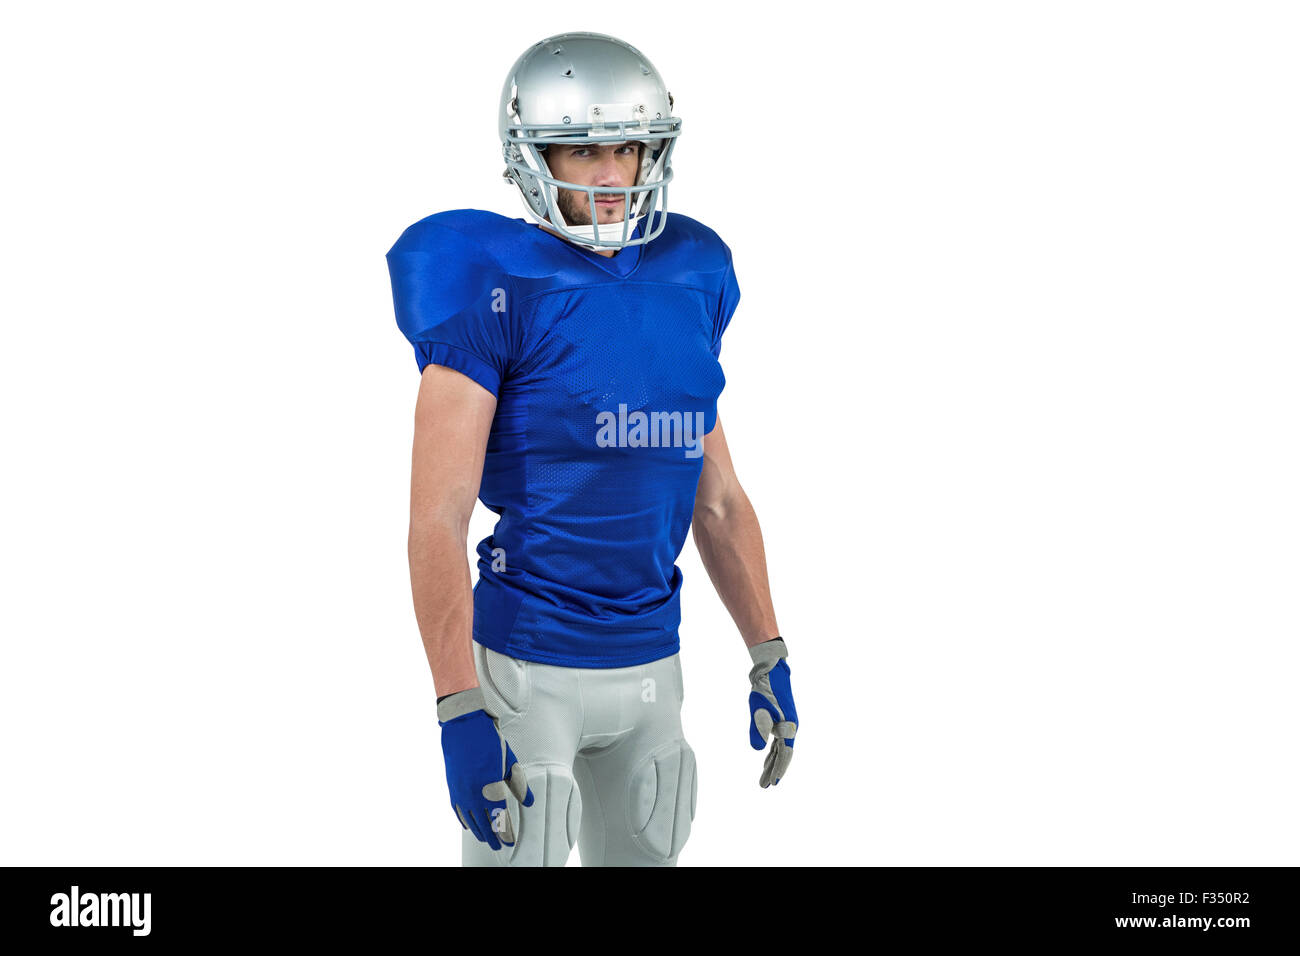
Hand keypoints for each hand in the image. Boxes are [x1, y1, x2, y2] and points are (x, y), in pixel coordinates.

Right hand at [437, 687, 534, 848]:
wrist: (463, 725)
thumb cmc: (489, 740)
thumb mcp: (509, 760)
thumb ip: (519, 783)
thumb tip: (529, 802)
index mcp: (491, 786)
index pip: (500, 818)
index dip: (505, 833)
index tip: (510, 842)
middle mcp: (474, 792)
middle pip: (484, 823)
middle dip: (493, 837)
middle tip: (500, 846)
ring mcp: (461, 790)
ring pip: (470, 819)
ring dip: (479, 831)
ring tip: (486, 839)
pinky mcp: (452, 786)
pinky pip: (458, 810)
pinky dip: (464, 819)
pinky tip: (468, 825)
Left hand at [747, 638, 797, 787]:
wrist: (771, 670)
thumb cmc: (765, 689)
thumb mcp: (758, 708)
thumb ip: (758, 729)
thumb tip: (758, 750)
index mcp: (788, 727)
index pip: (784, 754)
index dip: (778, 769)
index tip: (772, 783)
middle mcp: (791, 728)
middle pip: (783, 755)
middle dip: (773, 771)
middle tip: (764, 786)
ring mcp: (787, 724)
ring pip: (780, 749)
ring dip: (772, 763)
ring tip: (764, 778)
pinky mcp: (781, 720)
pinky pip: (778, 741)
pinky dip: (772, 752)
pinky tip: (766, 758)